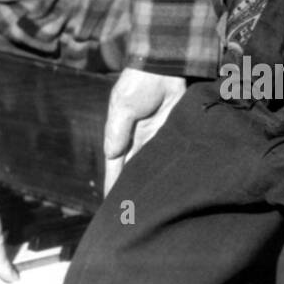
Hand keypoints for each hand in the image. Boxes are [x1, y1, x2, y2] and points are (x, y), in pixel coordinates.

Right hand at [102, 67, 186, 195]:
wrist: (164, 67)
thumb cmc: (138, 84)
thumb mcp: (123, 106)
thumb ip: (118, 130)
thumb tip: (112, 155)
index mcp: (121, 136)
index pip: (114, 167)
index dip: (112, 186)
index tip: (111, 207)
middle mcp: (137, 141)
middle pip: (132, 172)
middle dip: (131, 190)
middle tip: (133, 215)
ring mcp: (156, 139)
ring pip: (150, 168)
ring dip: (151, 183)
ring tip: (152, 207)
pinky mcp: (173, 133)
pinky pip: (169, 155)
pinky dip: (168, 170)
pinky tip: (172, 186)